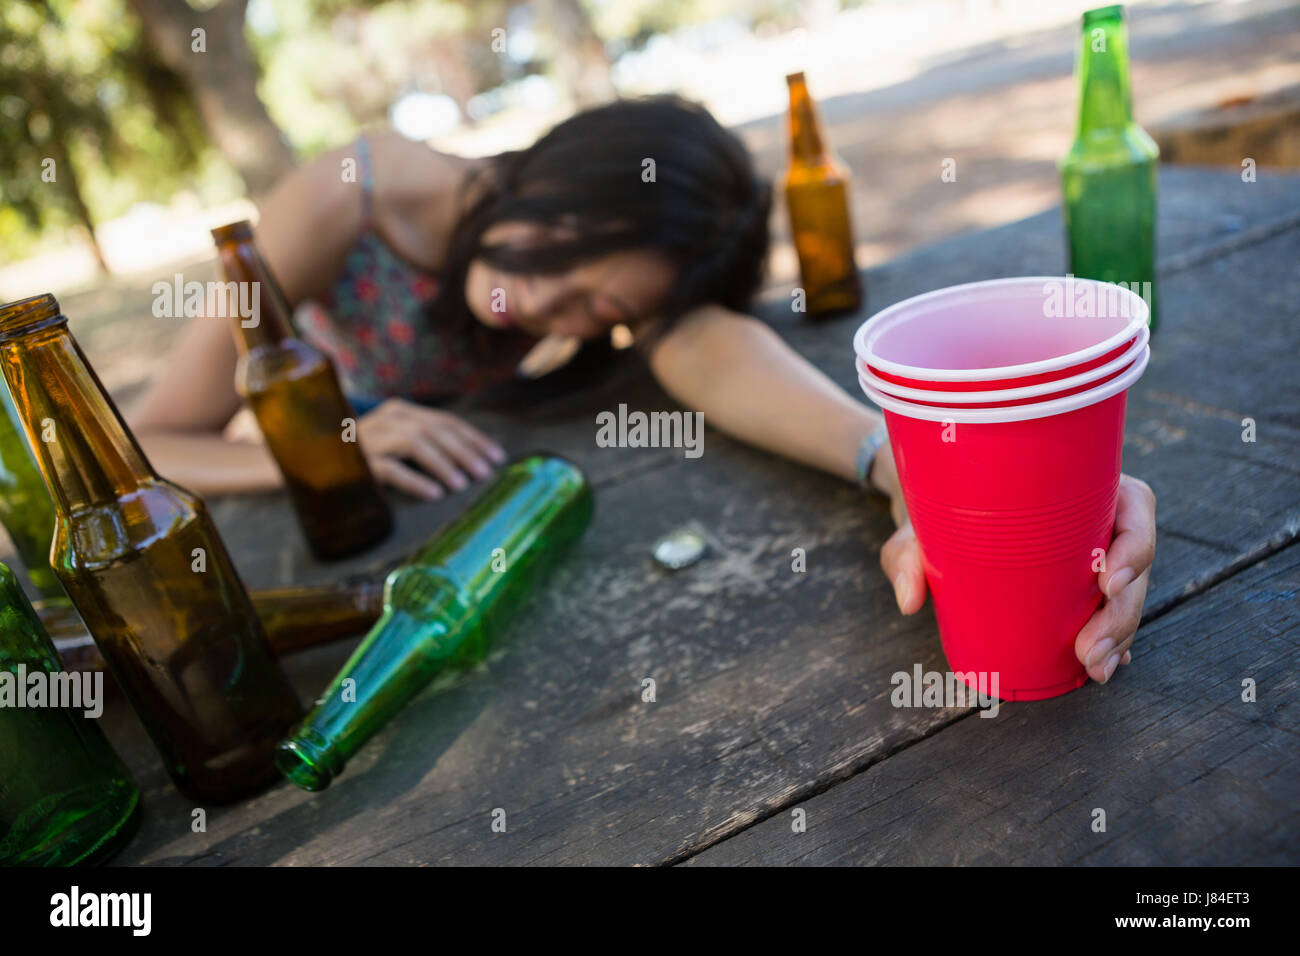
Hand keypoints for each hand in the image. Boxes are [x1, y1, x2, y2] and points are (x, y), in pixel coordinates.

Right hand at [357, 398, 505, 499]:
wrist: (316, 463)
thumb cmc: (367, 457)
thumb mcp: (398, 444)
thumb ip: (428, 445)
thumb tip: (474, 462)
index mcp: (401, 412)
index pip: (445, 421)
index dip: (474, 439)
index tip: (498, 457)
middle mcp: (387, 419)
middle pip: (434, 430)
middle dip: (464, 451)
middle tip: (486, 473)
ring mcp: (370, 439)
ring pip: (414, 443)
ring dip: (443, 463)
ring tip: (463, 484)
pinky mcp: (358, 463)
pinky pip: (390, 469)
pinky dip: (415, 481)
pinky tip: (434, 494)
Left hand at [873, 447, 1155, 685]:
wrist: (933, 514)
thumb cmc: (937, 507)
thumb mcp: (919, 524)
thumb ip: (907, 553)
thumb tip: (910, 600)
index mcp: (1076, 481)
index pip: (1133, 504)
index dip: (1134, 543)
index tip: (1107, 582)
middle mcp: (1095, 513)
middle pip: (1134, 559)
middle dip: (1123, 611)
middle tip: (1090, 651)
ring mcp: (1093, 550)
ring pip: (1128, 592)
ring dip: (1120, 634)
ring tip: (1095, 669)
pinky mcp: (1081, 583)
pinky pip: (1110, 610)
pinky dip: (1112, 640)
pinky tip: (1103, 667)